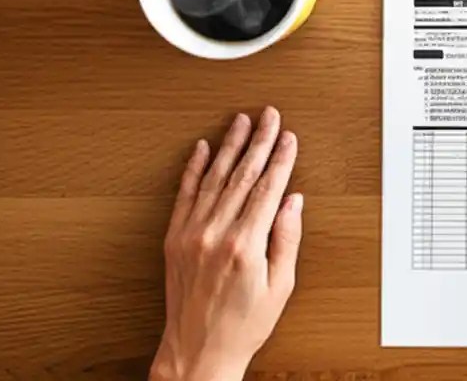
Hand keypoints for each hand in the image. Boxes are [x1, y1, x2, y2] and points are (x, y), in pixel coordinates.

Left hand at [151, 107, 303, 380]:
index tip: (288, 137)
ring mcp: (191, 235)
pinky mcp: (174, 240)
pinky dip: (194, 170)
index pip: (268, 188)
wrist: (198, 351)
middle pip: (242, 175)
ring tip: (240, 122)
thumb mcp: (280, 286)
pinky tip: (202, 149)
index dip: (281, 159)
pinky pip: (185, 195)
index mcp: (245, 246)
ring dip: (229, 146)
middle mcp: (215, 235)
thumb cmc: (242, 325)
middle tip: (269, 115)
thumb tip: (292, 202)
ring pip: (214, 178)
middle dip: (259, 141)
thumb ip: (287, 240)